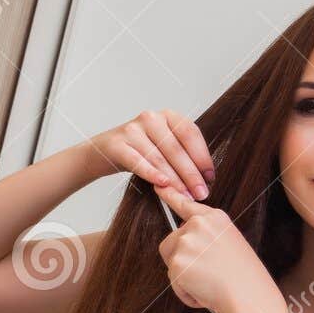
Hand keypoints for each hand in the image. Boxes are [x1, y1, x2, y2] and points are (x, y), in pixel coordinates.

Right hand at [86, 110, 214, 199]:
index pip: (190, 134)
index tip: (210, 177)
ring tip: (184, 196)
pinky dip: (152, 174)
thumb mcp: (162, 147)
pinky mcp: (118, 145)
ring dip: (174, 180)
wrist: (103, 152)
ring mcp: (132, 130)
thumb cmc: (139, 152)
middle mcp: (151, 118)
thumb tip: (206, 178)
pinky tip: (163, 186)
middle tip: (201, 193)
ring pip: (159, 158)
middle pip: (176, 149)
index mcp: (168, 116)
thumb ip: (182, 155)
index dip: (202, 156)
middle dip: (191, 174)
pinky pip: (138, 162)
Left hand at [157, 186, 281, 312]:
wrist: (249, 296)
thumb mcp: (229, 243)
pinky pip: (173, 281)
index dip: (170, 195)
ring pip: (171, 262)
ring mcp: (186, 241)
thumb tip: (186, 241)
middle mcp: (198, 224)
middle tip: (206, 273)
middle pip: (171, 241)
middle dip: (180, 259)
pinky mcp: (177, 262)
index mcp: (214, 217)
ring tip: (208, 282)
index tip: (159, 186)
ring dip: (184, 276)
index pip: (185, 204)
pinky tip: (205, 291)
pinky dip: (185, 292)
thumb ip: (206, 236)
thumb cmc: (244, 276)